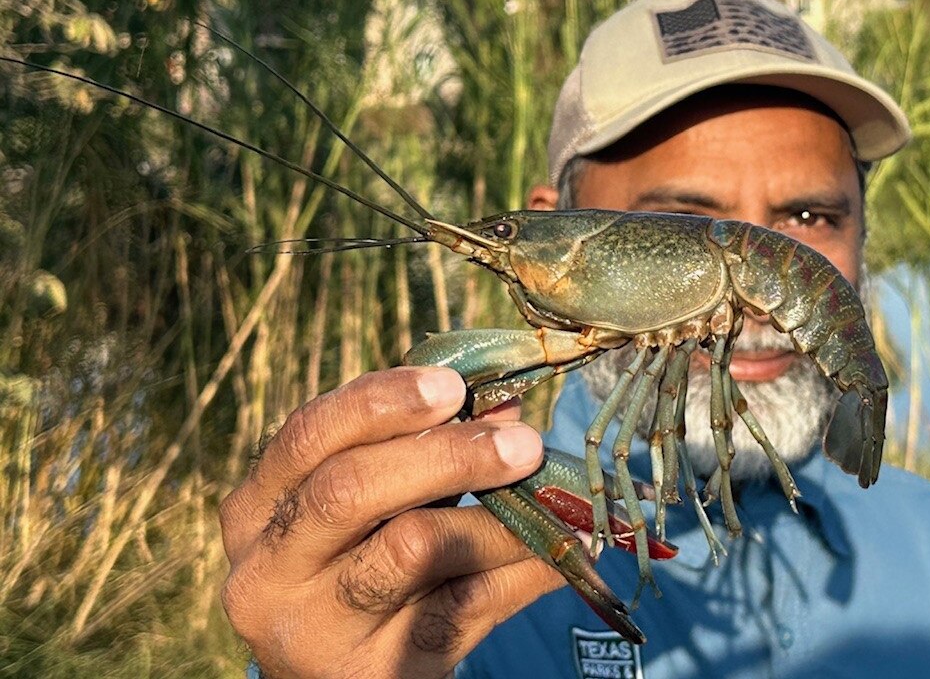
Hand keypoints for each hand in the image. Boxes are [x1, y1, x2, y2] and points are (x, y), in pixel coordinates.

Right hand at [220, 366, 564, 677]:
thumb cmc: (359, 566)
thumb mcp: (372, 506)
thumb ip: (423, 449)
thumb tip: (502, 404)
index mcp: (256, 509)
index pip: (308, 435)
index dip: (382, 402)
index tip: (452, 386)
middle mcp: (267, 571)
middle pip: (349, 490)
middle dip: (445, 456)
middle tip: (522, 443)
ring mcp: (315, 630)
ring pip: (411, 550)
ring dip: (496, 518)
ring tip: (554, 501)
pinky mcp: (372, 672)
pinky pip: (464, 607)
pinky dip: (524, 572)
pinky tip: (566, 553)